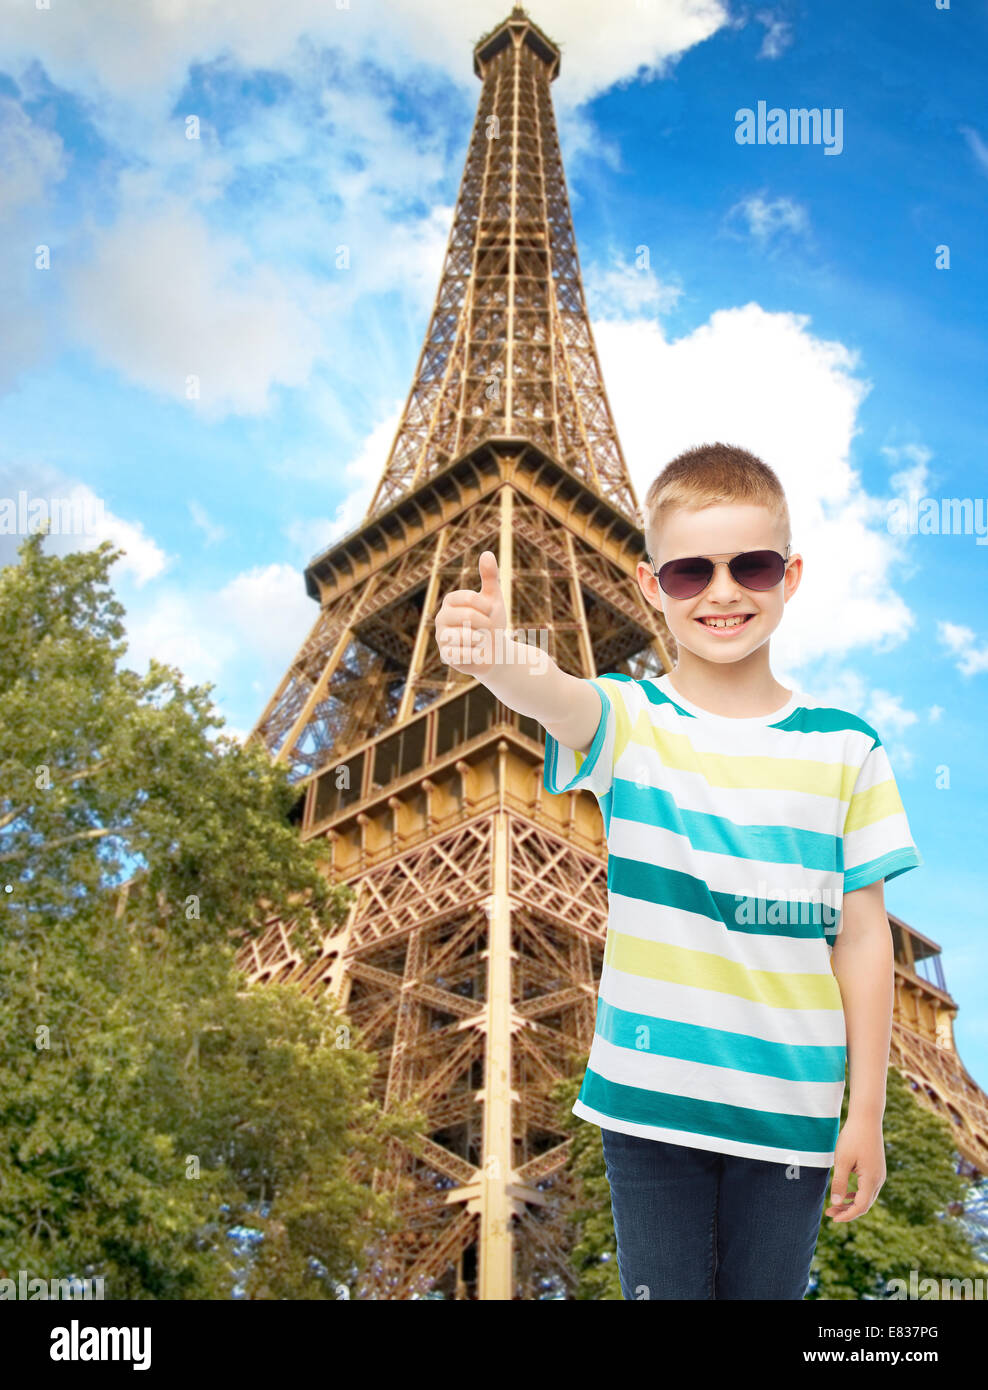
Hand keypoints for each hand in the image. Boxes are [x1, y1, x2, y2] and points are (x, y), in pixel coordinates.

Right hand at [434, 551, 506, 677]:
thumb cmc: (492, 622)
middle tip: (487, 629)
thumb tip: (487, 553)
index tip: (490, 612)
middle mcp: (441, 617)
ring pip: (466, 636)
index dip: (487, 607)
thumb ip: (490, 577)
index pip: (471, 598)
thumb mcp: (493, 599)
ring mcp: (441, 637)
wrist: (495, 652)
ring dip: (482, 640)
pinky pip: (465, 653)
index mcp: (450, 600)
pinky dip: (477, 654)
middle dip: (486, 624)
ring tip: (481, 640)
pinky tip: (477, 653)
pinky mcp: (446, 656)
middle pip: (468, 617)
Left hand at [824, 1116, 886, 1221]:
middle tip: (829, 1213)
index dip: (847, 1215)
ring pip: (867, 1197)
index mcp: (872, 1180)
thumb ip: (839, 1183)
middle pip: (864, 1204)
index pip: (860, 1206)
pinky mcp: (877, 1169)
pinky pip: (868, 1188)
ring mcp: (880, 1175)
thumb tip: (837, 1203)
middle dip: (847, 1211)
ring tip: (835, 1206)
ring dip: (851, 1203)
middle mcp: (879, 1180)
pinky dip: (856, 1194)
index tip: (833, 1218)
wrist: (866, 1119)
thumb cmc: (853, 1138)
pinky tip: (845, 1194)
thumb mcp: (842, 1161)